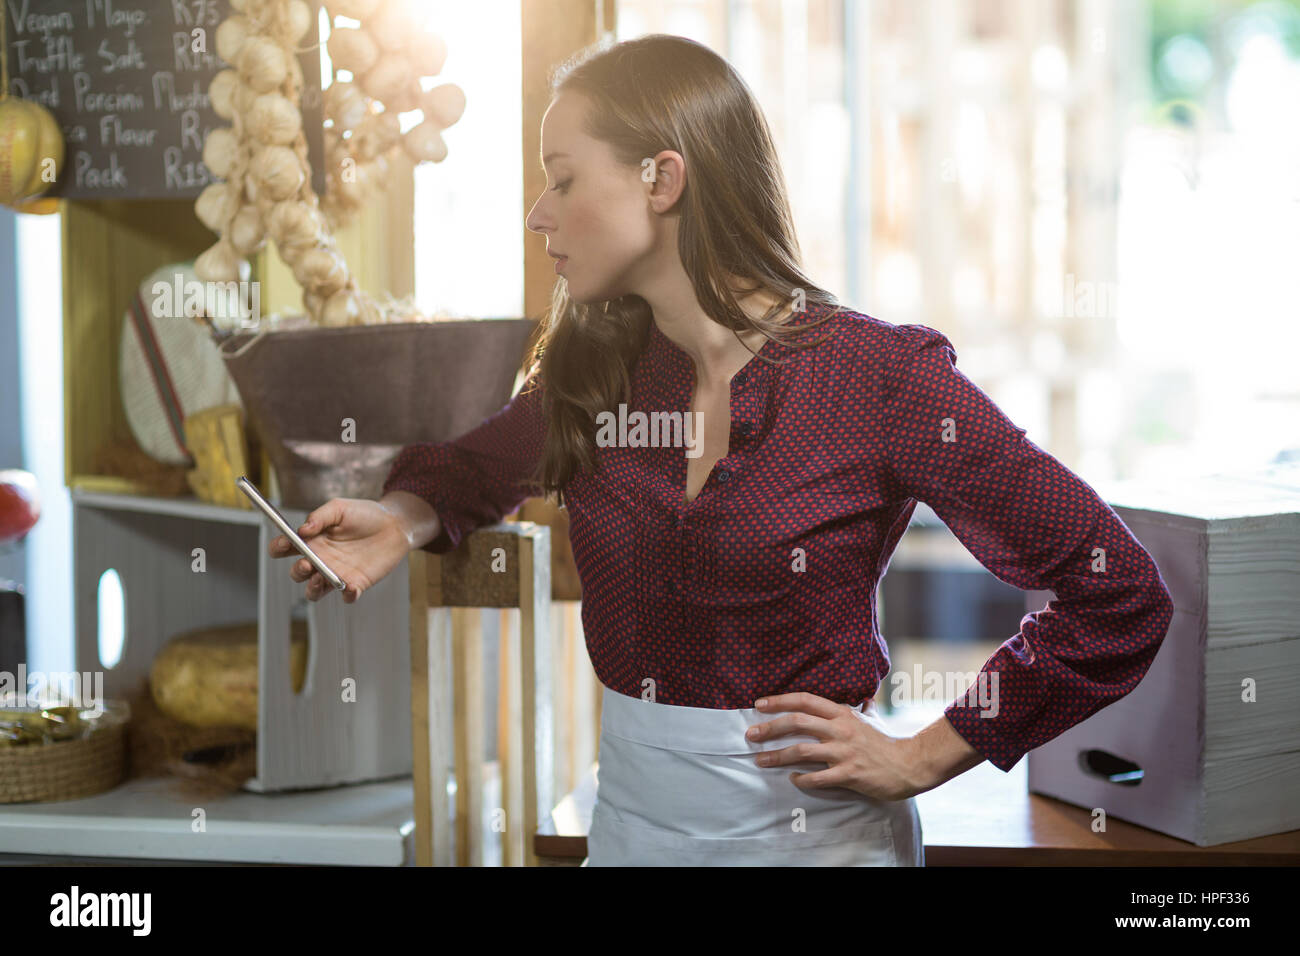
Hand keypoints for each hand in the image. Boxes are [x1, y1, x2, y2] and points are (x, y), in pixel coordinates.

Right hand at [268, 497, 410, 604]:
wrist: (394, 524)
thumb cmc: (365, 514)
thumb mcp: (340, 508)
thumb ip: (319, 517)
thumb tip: (301, 530)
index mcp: (312, 541)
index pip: (285, 549)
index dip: (278, 547)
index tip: (284, 544)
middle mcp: (321, 560)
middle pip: (297, 573)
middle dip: (297, 570)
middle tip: (307, 563)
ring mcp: (337, 574)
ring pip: (314, 592)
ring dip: (312, 589)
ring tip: (320, 577)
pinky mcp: (356, 583)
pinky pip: (347, 597)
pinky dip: (347, 596)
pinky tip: (351, 587)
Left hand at [747, 691, 923, 800]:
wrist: (911, 764)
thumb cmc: (888, 742)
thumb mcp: (871, 719)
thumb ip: (861, 709)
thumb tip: (863, 698)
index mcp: (842, 714)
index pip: (805, 700)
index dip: (780, 700)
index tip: (759, 704)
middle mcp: (840, 730)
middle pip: (797, 722)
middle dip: (770, 727)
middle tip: (751, 734)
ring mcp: (844, 752)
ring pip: (801, 751)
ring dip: (777, 756)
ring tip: (759, 760)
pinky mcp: (849, 774)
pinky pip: (818, 778)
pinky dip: (801, 779)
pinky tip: (792, 779)